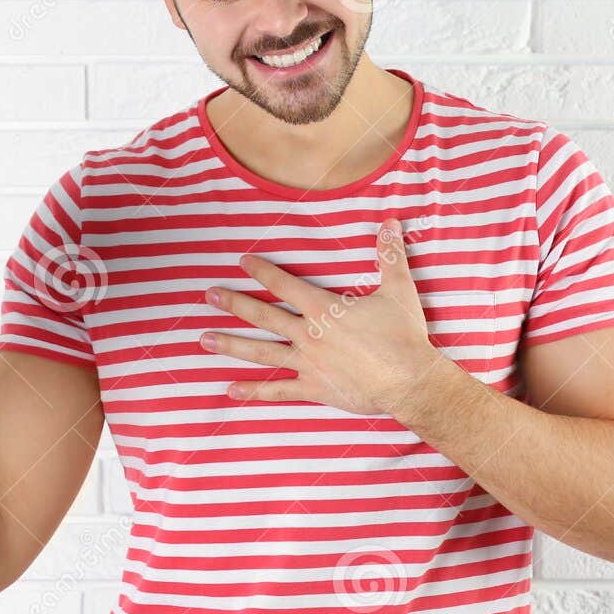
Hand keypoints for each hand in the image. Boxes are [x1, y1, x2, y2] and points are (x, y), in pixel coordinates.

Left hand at [198, 217, 444, 416]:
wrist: (410, 381)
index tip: (243, 262)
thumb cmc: (403, 336)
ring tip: (203, 340)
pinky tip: (231, 390)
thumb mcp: (398, 290)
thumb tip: (391, 222)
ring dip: (231, 344)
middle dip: (233, 303)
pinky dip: (254, 390)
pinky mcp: (314, 388)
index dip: (262, 271)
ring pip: (261, 352)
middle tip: (208, 295)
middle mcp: (308, 335)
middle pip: (263, 316)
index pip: (284, 284)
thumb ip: (389, 256)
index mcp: (323, 308)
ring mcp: (307, 363)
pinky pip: (278, 390)